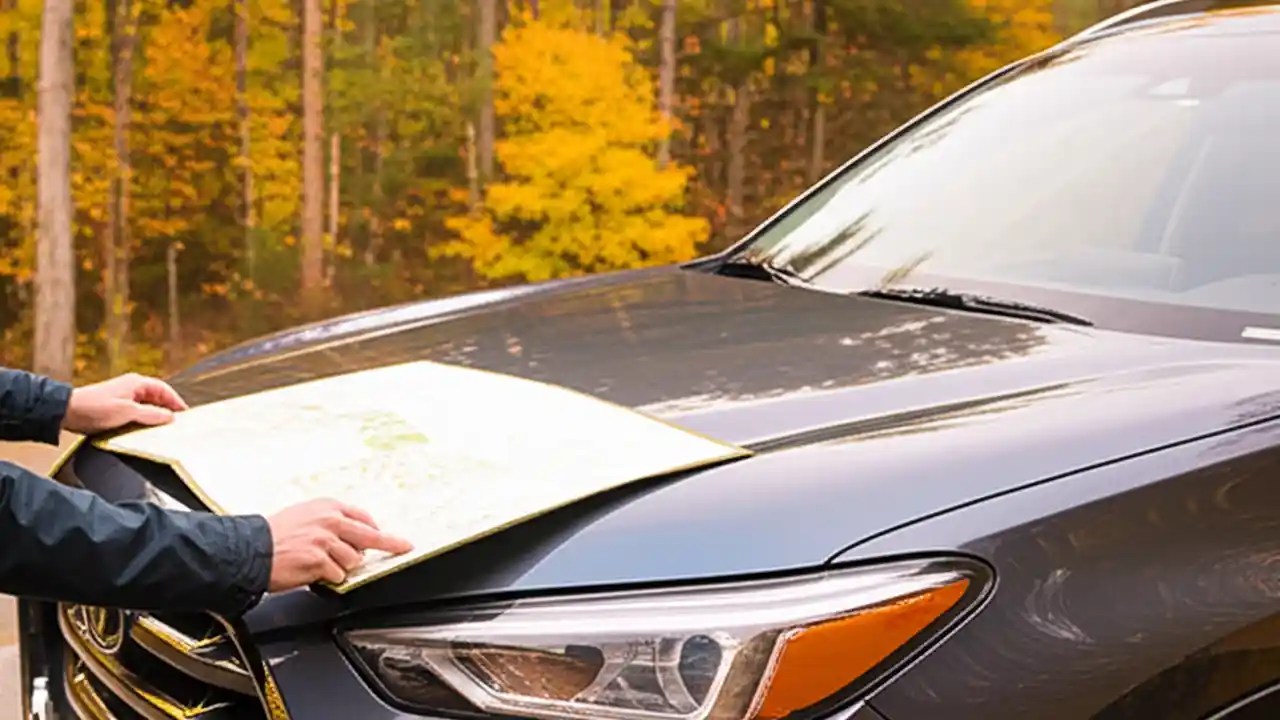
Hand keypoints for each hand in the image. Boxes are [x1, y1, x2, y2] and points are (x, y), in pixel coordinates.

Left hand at [62, 373, 189, 434]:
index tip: (185, 415)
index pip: (165, 390)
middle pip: (157, 397)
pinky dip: (144, 419)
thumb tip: (170, 417)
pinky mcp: (115, 407)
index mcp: (137, 383)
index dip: (176, 402)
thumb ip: (151, 414)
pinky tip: (144, 430)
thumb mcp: (128, 412)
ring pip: (147, 405)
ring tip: (163, 428)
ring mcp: (123, 396)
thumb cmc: (96, 408)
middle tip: (177, 423)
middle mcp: (132, 387)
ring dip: (155, 416)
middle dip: (168, 409)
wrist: (67, 411)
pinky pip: (136, 412)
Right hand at [265, 499, 413, 590]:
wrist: (250, 549)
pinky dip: (328, 578)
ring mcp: (326, 540)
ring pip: (352, 561)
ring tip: (318, 563)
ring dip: (341, 567)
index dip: (377, 530)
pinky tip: (312, 572)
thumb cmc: (273, 536)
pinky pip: (337, 575)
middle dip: (390, 543)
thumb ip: (330, 524)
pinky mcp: (320, 560)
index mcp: (328, 507)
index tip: (391, 537)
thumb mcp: (304, 516)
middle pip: (370, 535)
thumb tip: (353, 538)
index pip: (363, 517)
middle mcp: (330, 520)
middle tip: (404, 546)